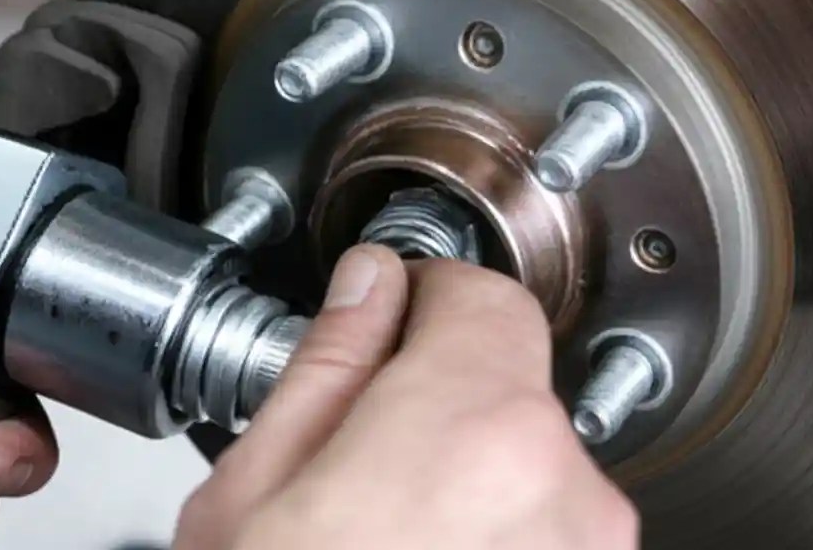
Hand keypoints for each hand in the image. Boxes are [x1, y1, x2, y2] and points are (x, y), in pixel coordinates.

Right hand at [175, 246, 637, 549]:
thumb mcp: (253, 492)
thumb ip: (324, 368)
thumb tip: (365, 288)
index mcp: (467, 430)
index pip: (484, 294)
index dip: (425, 298)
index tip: (390, 320)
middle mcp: (560, 489)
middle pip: (509, 381)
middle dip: (439, 395)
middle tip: (359, 450)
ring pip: (533, 462)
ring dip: (470, 472)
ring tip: (385, 527)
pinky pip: (552, 528)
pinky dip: (500, 531)